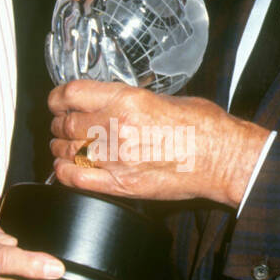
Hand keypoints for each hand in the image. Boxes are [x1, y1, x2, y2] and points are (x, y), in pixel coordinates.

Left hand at [48, 81, 268, 207]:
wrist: (222, 157)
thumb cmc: (202, 126)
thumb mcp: (163, 98)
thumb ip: (129, 100)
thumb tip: (108, 102)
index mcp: (126, 99)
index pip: (72, 94)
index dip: (58, 98)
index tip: (57, 101)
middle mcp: (116, 127)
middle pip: (66, 124)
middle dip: (59, 124)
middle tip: (61, 126)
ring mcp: (116, 158)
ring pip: (67, 150)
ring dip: (60, 148)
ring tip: (63, 147)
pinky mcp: (122, 184)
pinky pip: (76, 178)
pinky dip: (64, 172)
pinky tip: (64, 167)